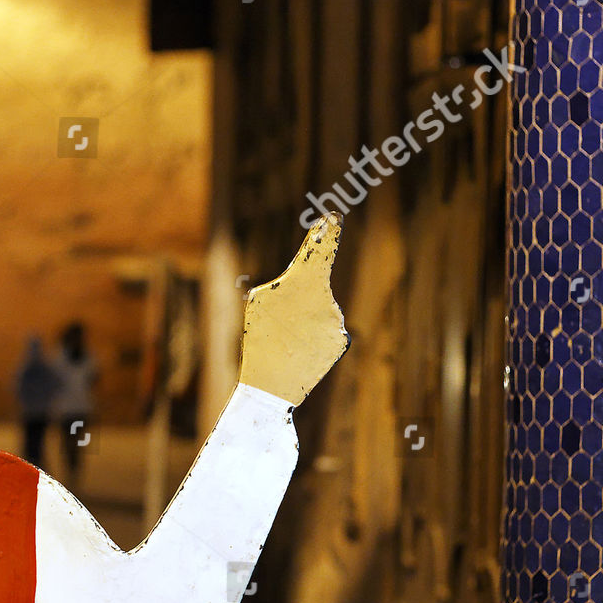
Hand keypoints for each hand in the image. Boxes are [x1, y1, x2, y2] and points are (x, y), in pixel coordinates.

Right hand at [239, 214, 348, 405]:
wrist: (272, 385)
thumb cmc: (260, 339)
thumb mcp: (259, 302)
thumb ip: (284, 284)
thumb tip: (305, 286)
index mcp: (303, 283)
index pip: (318, 251)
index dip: (325, 233)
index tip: (334, 217)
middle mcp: (326, 298)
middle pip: (313, 290)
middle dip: (299, 305)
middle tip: (282, 329)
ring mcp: (337, 320)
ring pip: (321, 312)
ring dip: (306, 324)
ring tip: (290, 342)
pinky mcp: (343, 340)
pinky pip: (328, 331)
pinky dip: (315, 339)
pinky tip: (303, 352)